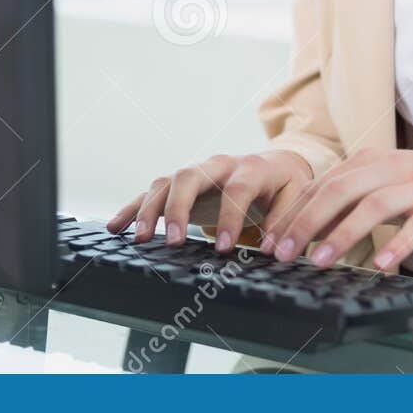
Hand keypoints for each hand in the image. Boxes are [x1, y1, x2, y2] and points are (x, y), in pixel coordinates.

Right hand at [105, 150, 314, 251]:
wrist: (274, 162)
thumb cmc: (283, 183)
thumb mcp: (295, 196)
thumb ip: (286, 220)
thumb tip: (276, 250)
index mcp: (251, 167)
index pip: (238, 189)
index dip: (230, 217)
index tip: (224, 248)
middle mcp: (218, 165)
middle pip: (190, 176)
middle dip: (179, 208)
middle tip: (176, 242)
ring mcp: (196, 172)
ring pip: (166, 183)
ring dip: (151, 210)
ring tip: (141, 239)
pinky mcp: (180, 184)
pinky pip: (151, 192)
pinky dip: (133, 207)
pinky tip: (117, 226)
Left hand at [260, 148, 412, 270]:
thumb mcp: (384, 183)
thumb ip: (349, 200)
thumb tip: (308, 229)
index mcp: (369, 161)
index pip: (321, 185)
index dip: (292, 213)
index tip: (269, 241)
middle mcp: (389, 167)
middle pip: (339, 190)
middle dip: (306, 222)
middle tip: (283, 252)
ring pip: (373, 206)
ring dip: (343, 234)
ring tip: (320, 260)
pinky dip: (397, 244)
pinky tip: (381, 264)